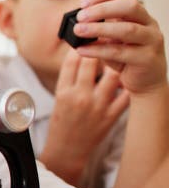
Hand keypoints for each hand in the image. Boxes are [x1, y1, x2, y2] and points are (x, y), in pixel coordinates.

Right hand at [40, 49, 128, 184]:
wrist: (67, 151)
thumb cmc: (61, 124)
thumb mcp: (58, 98)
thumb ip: (68, 78)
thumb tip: (78, 54)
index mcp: (63, 92)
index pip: (71, 61)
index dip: (81, 45)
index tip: (87, 36)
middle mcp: (80, 97)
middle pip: (92, 62)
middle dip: (100, 47)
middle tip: (107, 38)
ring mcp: (97, 106)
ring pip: (113, 74)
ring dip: (118, 63)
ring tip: (120, 55)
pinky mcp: (111, 116)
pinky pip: (125, 94)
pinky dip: (129, 84)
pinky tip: (129, 76)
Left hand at [74, 0, 167, 95]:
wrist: (146, 83)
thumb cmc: (127, 59)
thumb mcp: (111, 40)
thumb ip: (100, 30)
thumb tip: (76, 24)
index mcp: (139, 15)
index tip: (82, 2)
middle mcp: (149, 24)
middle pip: (129, 7)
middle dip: (102, 9)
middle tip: (80, 17)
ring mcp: (151, 41)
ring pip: (127, 29)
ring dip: (99, 28)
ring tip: (78, 30)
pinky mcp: (147, 59)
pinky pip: (120, 52)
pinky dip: (98, 50)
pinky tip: (81, 51)